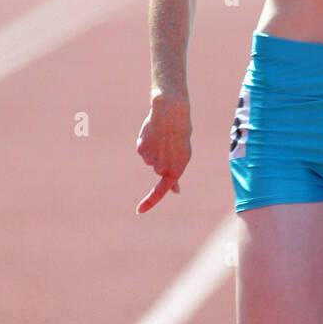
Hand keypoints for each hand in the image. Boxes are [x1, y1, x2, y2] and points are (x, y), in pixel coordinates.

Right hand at [136, 96, 191, 213]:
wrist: (171, 112)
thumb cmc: (180, 134)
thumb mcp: (183, 156)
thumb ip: (174, 174)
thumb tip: (175, 191)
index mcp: (175, 170)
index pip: (160, 192)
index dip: (149, 202)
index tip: (139, 211)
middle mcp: (161, 167)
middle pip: (158, 171)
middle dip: (163, 160)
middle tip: (171, 146)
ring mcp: (150, 158)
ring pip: (150, 160)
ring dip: (155, 151)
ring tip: (164, 137)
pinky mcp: (141, 149)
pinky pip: (143, 151)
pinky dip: (147, 144)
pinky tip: (154, 134)